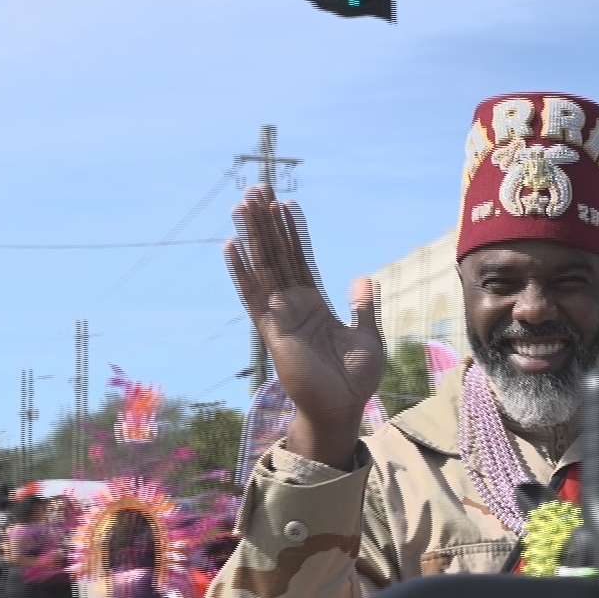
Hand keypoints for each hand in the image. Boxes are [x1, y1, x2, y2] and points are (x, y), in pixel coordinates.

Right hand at [226, 184, 383, 470]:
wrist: (344, 409)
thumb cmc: (356, 380)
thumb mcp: (368, 336)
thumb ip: (363, 307)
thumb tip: (363, 278)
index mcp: (314, 306)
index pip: (300, 260)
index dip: (293, 232)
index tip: (284, 202)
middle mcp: (293, 307)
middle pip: (276, 255)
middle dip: (267, 223)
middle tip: (256, 188)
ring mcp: (280, 317)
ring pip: (263, 267)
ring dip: (253, 235)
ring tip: (242, 204)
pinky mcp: (272, 331)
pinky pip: (253, 294)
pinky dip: (241, 270)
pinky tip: (231, 245)